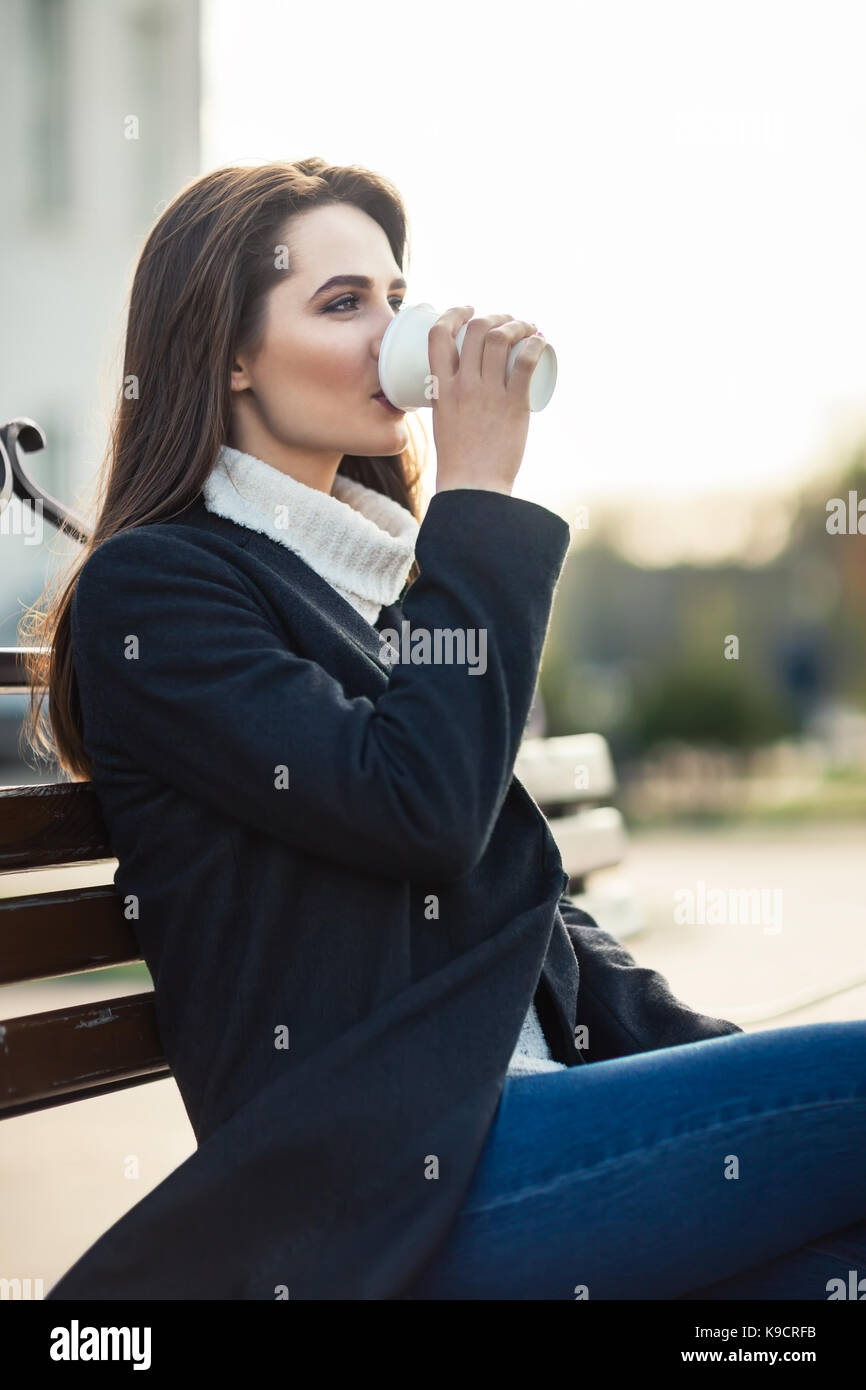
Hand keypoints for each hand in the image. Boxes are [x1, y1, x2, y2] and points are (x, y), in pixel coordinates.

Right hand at [429, 305, 546, 494]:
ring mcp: (488, 394)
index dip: (454, 314)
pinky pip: (526, 362)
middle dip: (495, 316)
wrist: (474, 487)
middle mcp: (463, 385)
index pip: (439, 335)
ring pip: (501, 338)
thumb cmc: (459, 462)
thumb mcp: (444, 423)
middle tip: (507, 322)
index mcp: (441, 389)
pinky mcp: (514, 404)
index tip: (468, 311)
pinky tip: (541, 342)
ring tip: (527, 329)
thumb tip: (463, 391)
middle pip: (477, 329)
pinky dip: (536, 344)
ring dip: (517, 325)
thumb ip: (450, 403)